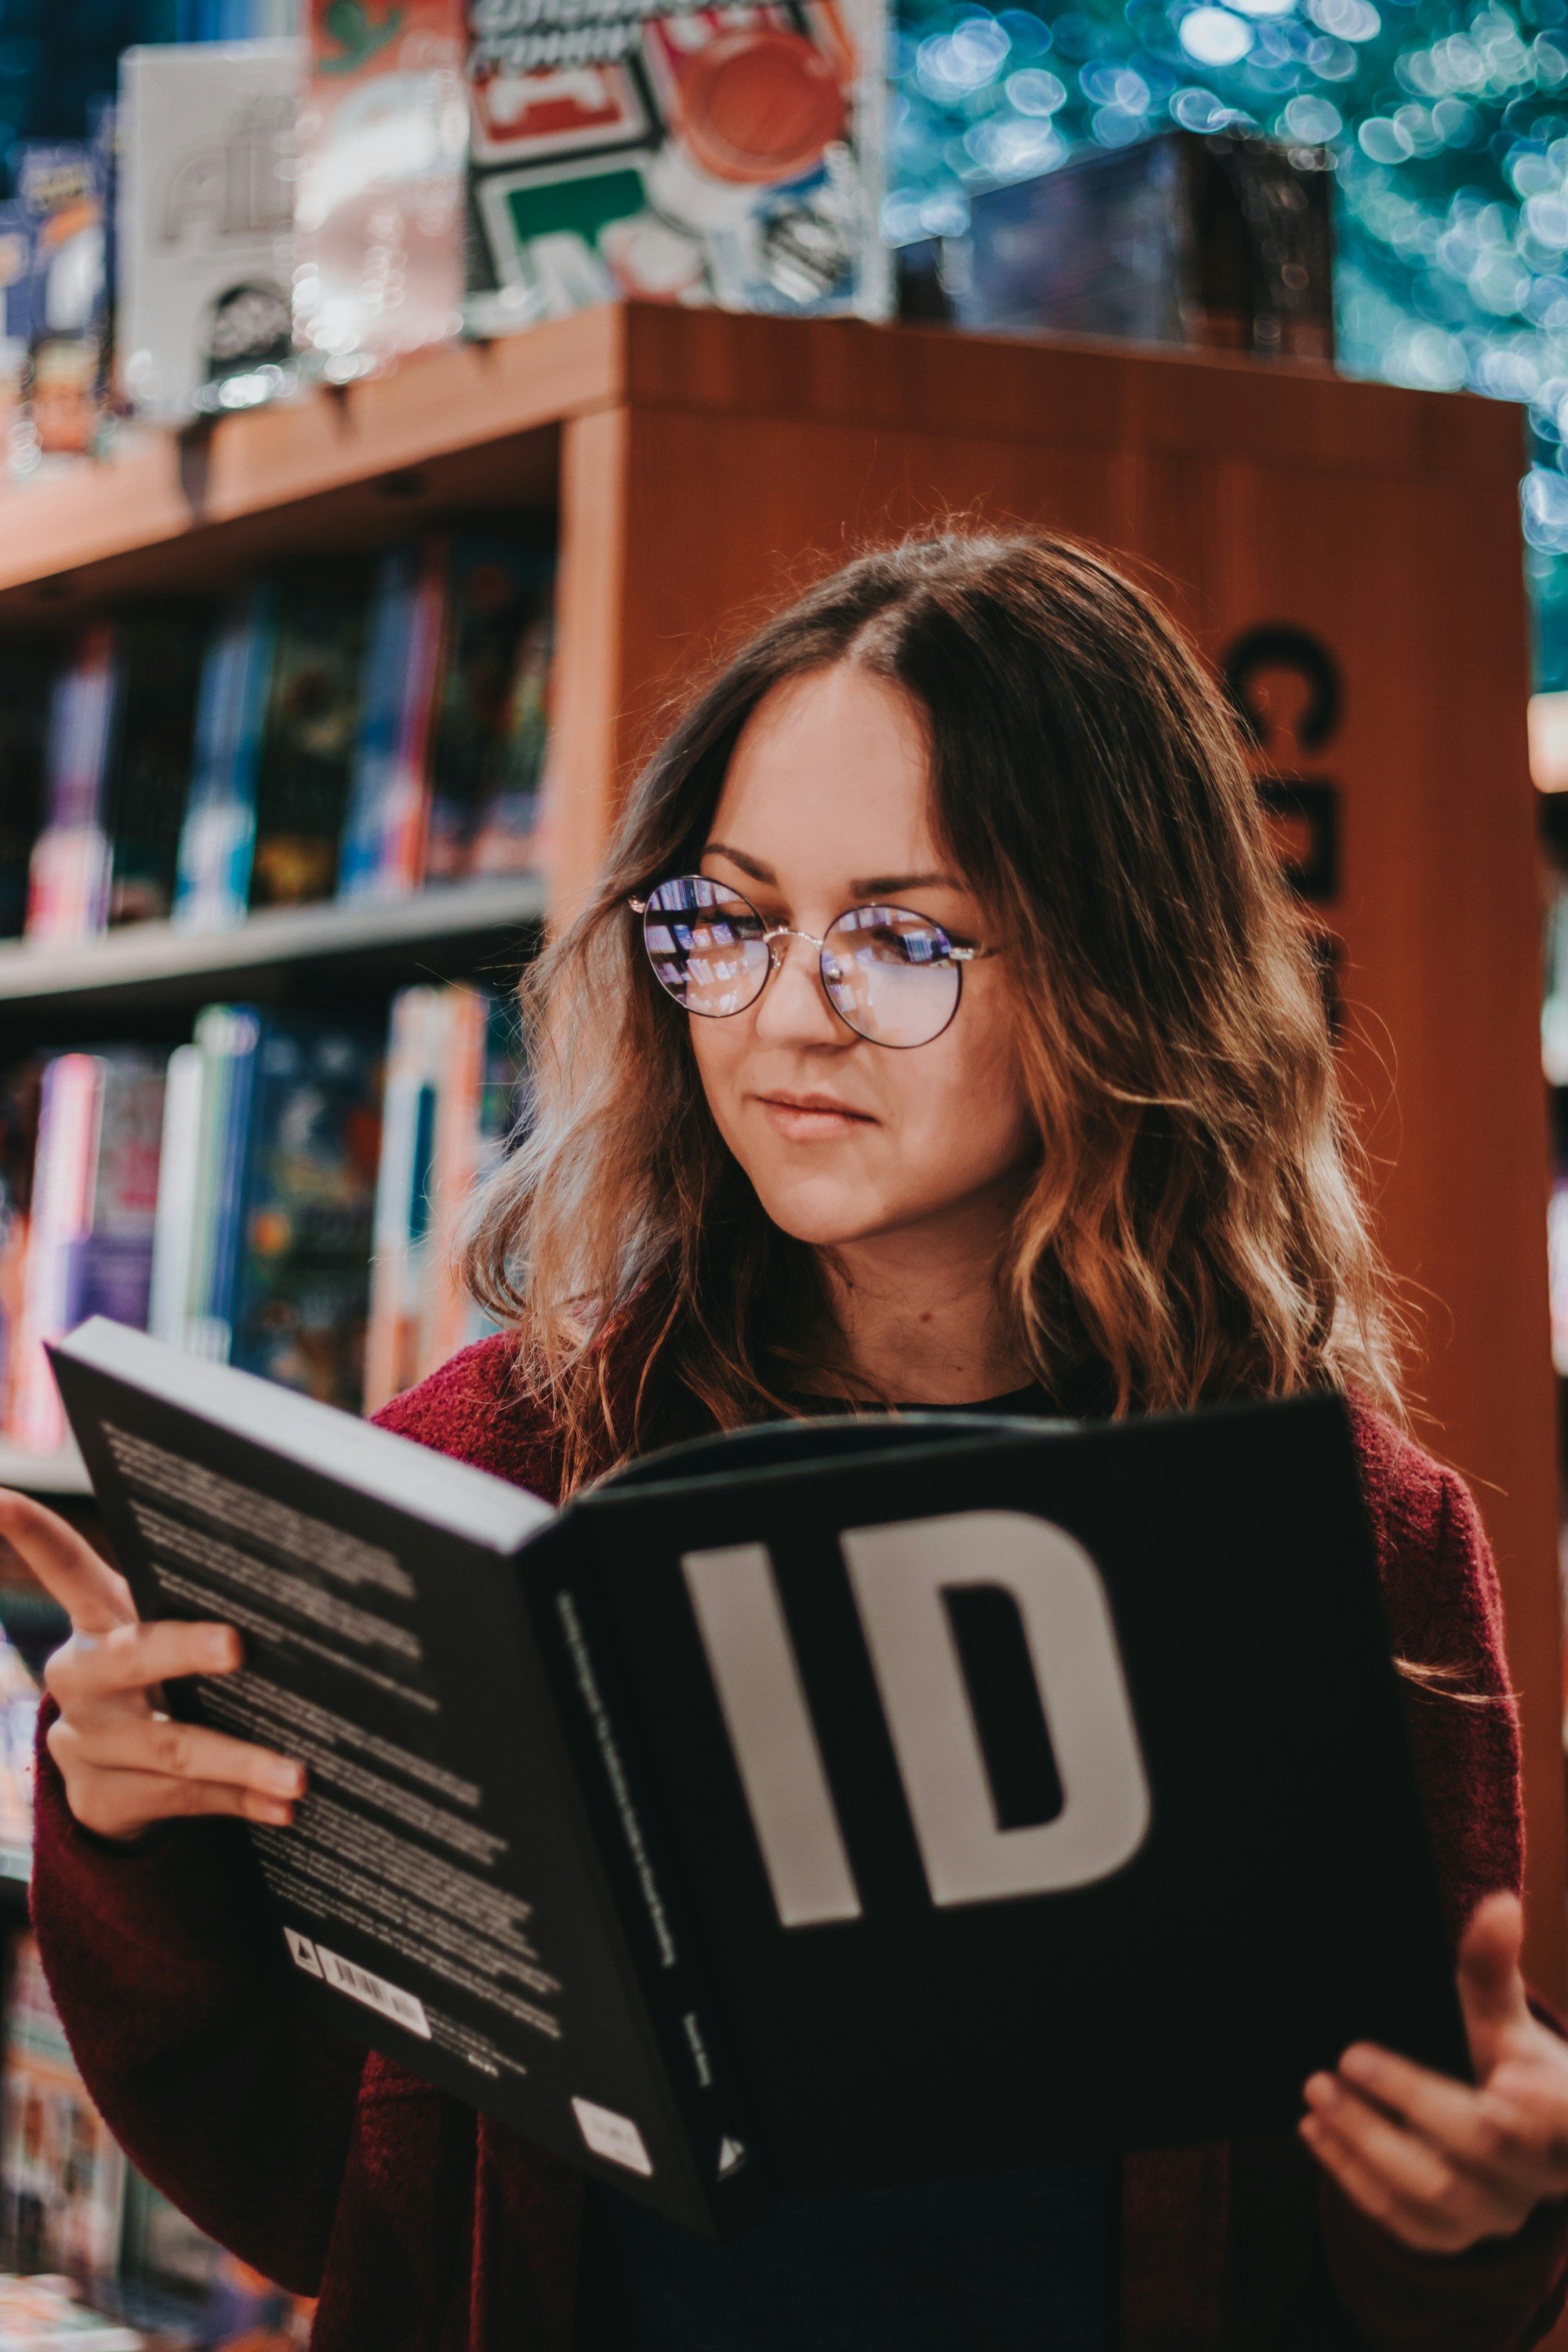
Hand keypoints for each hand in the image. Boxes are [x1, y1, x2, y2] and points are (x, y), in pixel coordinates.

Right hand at [0, 1489, 306, 1842]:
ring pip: (168, 1746)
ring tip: (296, 1775)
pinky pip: (178, 1798)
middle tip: (237, 1645)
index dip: (31, 1532)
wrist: (118, 1776)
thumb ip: (202, 1614)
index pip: (64, 1566)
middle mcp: (80, 1674)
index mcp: (97, 1621)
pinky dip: (237, 1801)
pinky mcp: (97, 1797)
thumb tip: (296, 1592)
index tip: (2, 1499)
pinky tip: (280, 1807)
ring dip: (241, 1760)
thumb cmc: (162, 1682)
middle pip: (133, 1656)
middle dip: (186, 1649)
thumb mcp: (165, 1639)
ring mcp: (82, 1740)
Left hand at [1300, 1891, 1567, 2251]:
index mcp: (1564, 2110)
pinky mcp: (1454, 2235)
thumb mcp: (1497, 2012)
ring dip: (1368, 2141)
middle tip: (1348, 2057)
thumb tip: (1500, 1905)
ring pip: (1436, 2192)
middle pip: (1486, 2145)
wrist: (1487, 2125)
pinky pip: (1404, 2221)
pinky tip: (1317, 2132)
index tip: (1502, 2081)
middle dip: (1414, 2100)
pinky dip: (1353, 2178)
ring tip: (1316, 2091)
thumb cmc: (1498, 2057)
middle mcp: (1540, 2172)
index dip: (1546, 2107)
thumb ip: (1492, 1964)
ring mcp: (1498, 2211)